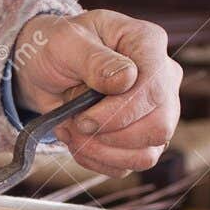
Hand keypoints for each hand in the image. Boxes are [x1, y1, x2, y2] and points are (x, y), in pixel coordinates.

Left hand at [12, 9, 181, 174]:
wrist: (48, 68)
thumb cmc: (60, 47)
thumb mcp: (67, 43)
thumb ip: (96, 60)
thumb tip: (125, 80)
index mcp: (149, 44)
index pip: (153, 89)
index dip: (119, 114)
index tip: (84, 120)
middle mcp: (162, 79)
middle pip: (158, 127)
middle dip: (110, 137)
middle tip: (76, 125)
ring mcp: (156, 112)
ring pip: (146, 155)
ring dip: (102, 153)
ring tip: (73, 133)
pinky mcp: (141, 140)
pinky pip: (127, 166)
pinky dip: (96, 161)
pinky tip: (78, 141)